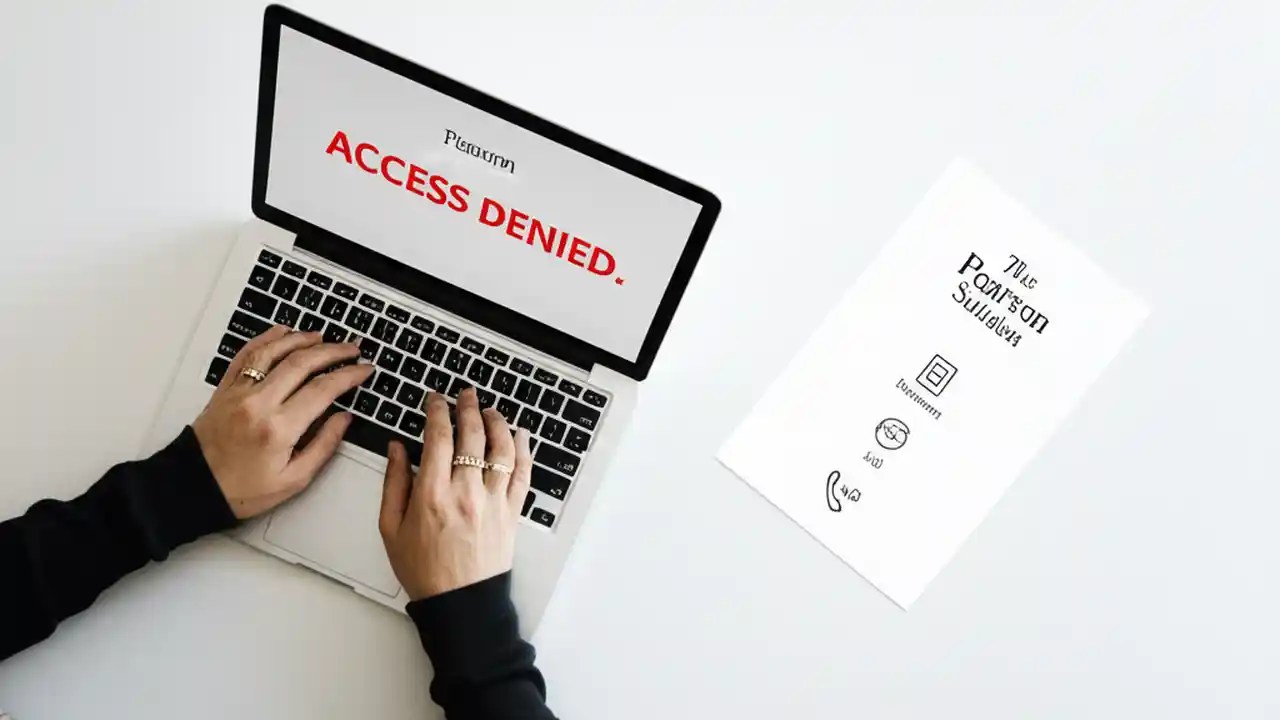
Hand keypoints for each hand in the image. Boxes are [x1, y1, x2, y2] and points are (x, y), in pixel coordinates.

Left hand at [193, 325, 373, 518]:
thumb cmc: (241, 490)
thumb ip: (324, 445)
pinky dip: (266, 339)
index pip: (323, 390)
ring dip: (302, 339)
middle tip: (352, 349)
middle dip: (333, 351)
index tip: (365, 369)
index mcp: (279, 428)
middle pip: (302, 363)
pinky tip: (282, 332)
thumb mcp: (293, 479)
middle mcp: (258, 403)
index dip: (349, 375)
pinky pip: (247, 355)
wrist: (193, 487)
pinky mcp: (225, 389)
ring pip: (274, 351)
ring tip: (323, 337)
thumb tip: (344, 418)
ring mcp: (239, 392)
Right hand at [379, 388, 532, 599]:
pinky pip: (523, 473)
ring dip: (497, 422)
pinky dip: (523, 450)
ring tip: (491, 410)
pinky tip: (520, 436)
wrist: (460, 603)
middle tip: (465, 395)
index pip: (438, 437)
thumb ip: (393, 483)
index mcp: (432, 494)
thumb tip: (396, 448)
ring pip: (501, 448)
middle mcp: (465, 492)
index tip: (435, 400)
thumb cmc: (424, 570)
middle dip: (468, 407)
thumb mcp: (391, 528)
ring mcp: (493, 501)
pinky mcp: (512, 512)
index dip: (437, 411)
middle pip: (472, 434)